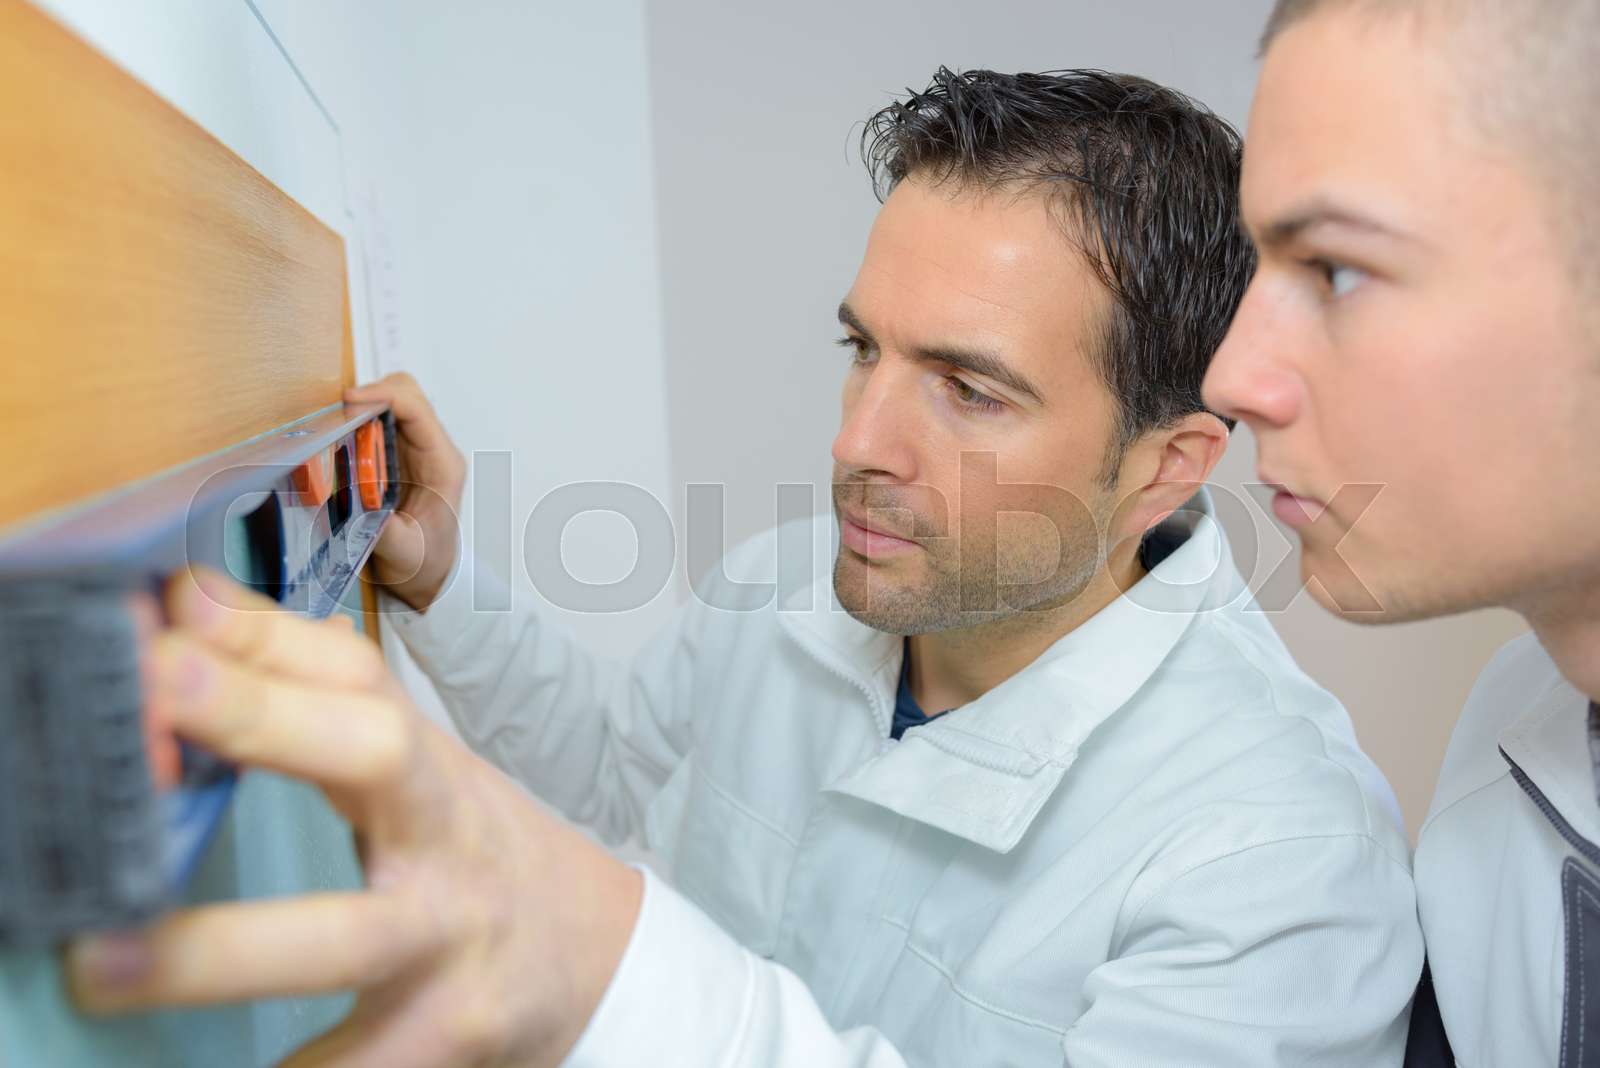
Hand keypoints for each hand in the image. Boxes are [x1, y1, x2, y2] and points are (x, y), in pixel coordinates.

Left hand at [68, 570, 642, 1067]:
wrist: (595, 956)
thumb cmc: (473, 854)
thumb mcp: (414, 771)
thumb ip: (309, 705)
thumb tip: (184, 614)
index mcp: (424, 761)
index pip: (350, 673)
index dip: (260, 634)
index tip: (169, 608)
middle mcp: (442, 833)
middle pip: (372, 753)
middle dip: (261, 715)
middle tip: (154, 688)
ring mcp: (448, 937)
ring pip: (346, 936)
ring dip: (222, 949)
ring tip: (101, 965)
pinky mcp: (443, 1036)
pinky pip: (357, 1067)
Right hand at [345, 373, 465, 611]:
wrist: (428, 572)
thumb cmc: (424, 562)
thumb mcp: (404, 553)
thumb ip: (381, 532)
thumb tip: (352, 507)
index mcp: (442, 465)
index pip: (418, 411)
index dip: (383, 396)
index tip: (349, 403)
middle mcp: (430, 449)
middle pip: (406, 392)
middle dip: (370, 394)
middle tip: (337, 417)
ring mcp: (412, 447)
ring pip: (389, 400)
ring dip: (361, 406)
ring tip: (335, 429)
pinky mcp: (394, 452)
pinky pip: (375, 419)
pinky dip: (355, 420)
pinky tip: (338, 439)